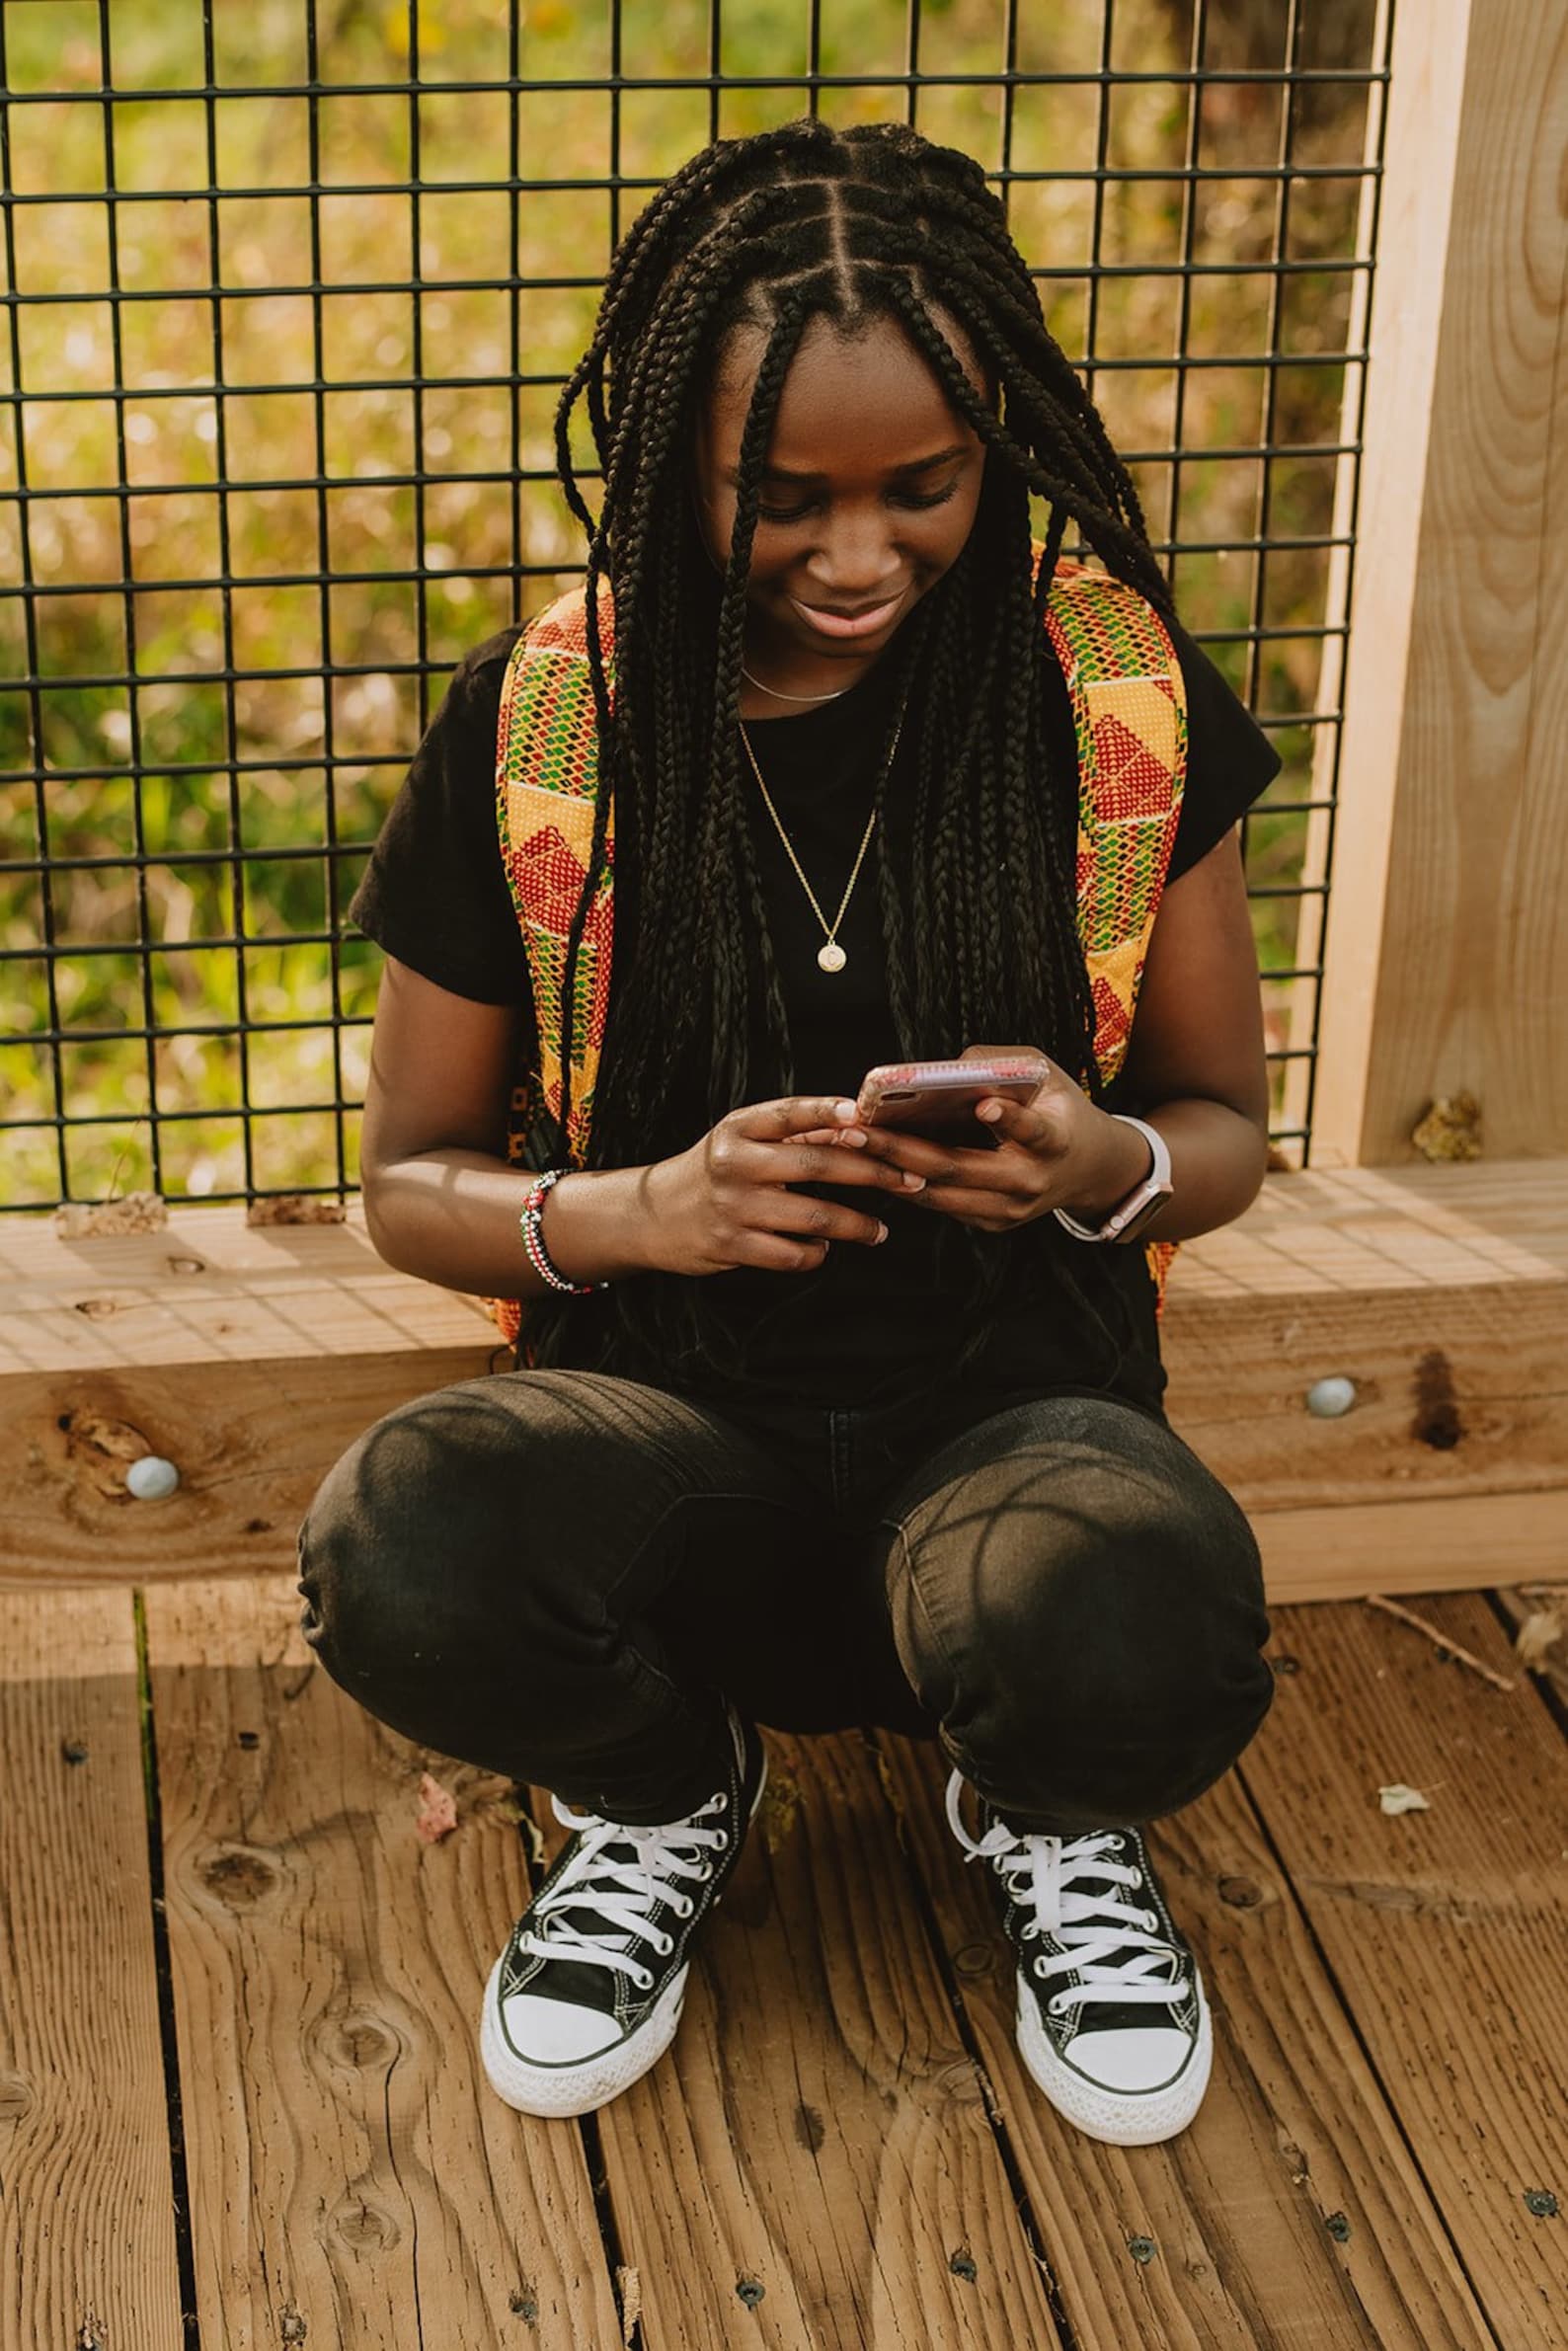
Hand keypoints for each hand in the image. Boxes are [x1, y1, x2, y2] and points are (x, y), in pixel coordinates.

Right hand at [640, 1092, 929, 1275]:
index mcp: (739, 1128)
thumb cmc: (716, 1169)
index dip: (828, 1113)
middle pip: (817, 1166)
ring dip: (857, 1226)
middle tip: (908, 1181)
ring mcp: (733, 1207)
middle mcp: (734, 1163)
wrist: (655, 1214)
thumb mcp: (744, 1139)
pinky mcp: (732, 1246)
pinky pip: (793, 1255)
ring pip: (814, 1218)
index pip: (790, 1113)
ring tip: (879, 1231)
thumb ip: (796, 1134)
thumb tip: (859, 1128)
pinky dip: (817, 1253)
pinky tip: (824, 1248)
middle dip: (873, 1174)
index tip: (863, 1116)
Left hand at [796, 1044, 1148, 1235]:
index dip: (1011, 1121)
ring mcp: (1011, 1210)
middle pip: (961, 1168)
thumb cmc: (1059, 1109)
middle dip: (903, 1150)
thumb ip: (1001, 1065)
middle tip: (859, 1131)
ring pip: (942, 1194)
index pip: (1035, 1132)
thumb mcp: (1045, 1075)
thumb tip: (944, 1069)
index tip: (986, 1106)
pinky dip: (905, 1183)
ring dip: (891, 1170)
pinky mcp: (993, 1223)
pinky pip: (941, 1204)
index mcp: (1056, 1140)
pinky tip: (872, 1162)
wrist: (1090, 1168)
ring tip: (852, 1145)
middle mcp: (1032, 1182)